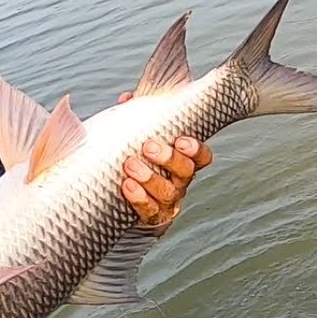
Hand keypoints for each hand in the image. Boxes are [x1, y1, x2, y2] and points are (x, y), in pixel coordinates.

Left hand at [116, 92, 214, 235]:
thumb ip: (135, 118)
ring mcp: (167, 201)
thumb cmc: (131, 161)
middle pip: (186, 171)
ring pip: (168, 192)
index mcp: (182, 161)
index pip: (201, 156)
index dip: (195, 149)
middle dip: (169, 158)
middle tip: (148, 147)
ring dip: (150, 178)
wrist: (115, 200)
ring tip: (130, 164)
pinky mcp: (153, 217)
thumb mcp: (135, 137)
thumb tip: (127, 100)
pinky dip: (140, 198)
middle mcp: (179, 182)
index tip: (180, 139)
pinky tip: (127, 185)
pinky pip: (151, 211)